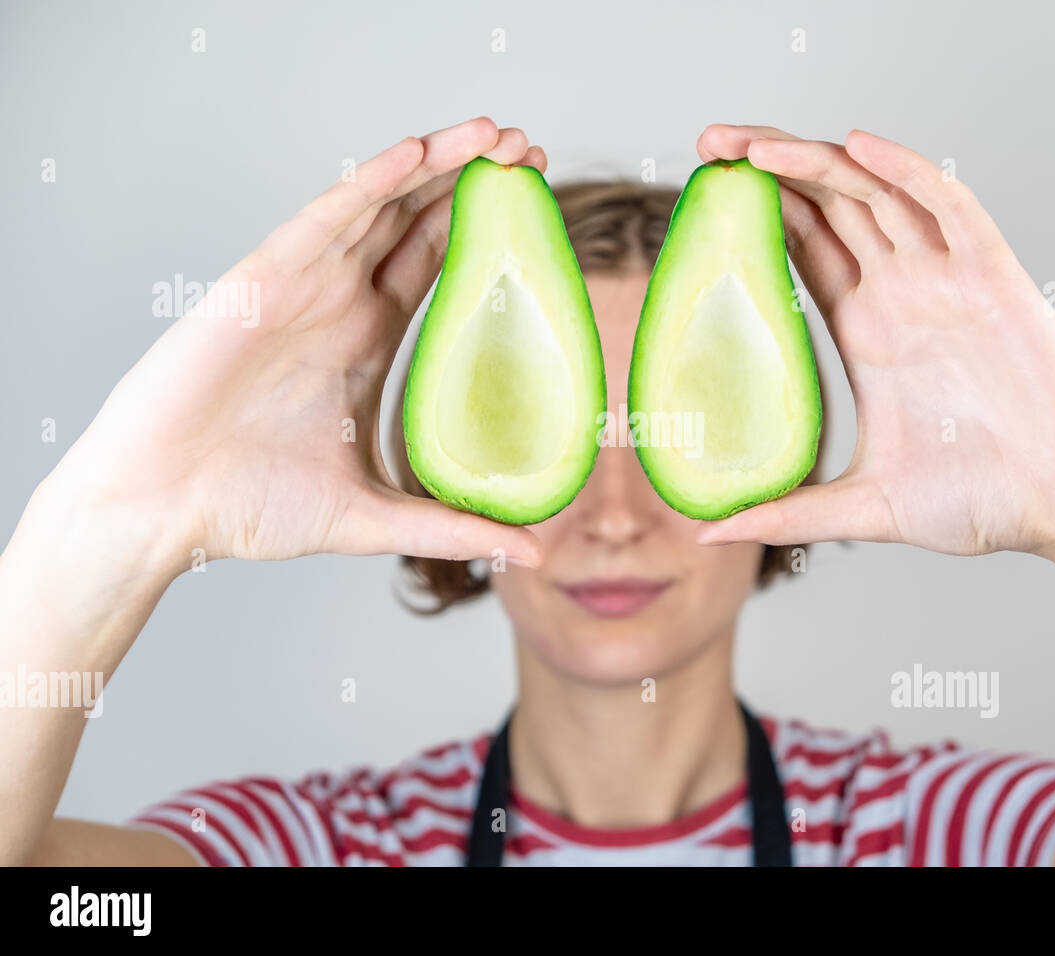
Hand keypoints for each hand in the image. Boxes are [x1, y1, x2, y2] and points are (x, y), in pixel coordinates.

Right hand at [43, 117, 543, 567]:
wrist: (163, 510)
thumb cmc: (250, 507)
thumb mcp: (374, 516)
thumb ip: (451, 527)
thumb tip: (534, 553)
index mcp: (367, 340)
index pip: (440, 267)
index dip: (486, 233)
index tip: (539, 205)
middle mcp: (341, 303)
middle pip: (418, 223)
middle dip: (473, 183)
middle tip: (531, 151)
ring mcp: (304, 287)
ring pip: (379, 205)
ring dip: (437, 164)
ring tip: (496, 134)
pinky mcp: (264, 281)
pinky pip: (325, 218)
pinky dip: (370, 182)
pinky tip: (418, 153)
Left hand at [694, 124, 1054, 558]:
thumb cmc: (986, 504)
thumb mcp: (866, 507)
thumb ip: (788, 515)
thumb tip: (707, 529)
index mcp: (869, 331)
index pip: (802, 247)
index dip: (756, 211)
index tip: (703, 188)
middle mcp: (902, 295)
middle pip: (828, 204)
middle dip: (769, 166)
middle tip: (708, 144)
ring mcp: (947, 282)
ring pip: (876, 193)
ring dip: (817, 160)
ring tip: (752, 145)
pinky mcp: (995, 281)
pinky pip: (949, 208)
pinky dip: (907, 172)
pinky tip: (858, 148)